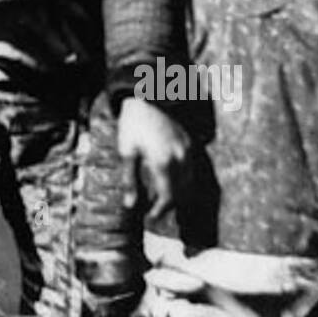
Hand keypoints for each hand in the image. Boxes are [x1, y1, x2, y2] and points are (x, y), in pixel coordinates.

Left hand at [117, 97, 190, 219]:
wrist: (147, 96)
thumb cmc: (133, 124)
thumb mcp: (126, 152)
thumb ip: (130, 180)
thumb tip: (130, 205)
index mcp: (163, 163)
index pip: (167, 198)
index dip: (159, 213)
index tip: (149, 220)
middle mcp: (180, 160)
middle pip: (180, 194)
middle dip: (168, 207)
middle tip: (154, 212)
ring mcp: (188, 151)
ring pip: (189, 183)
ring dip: (177, 195)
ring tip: (161, 199)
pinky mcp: (190, 144)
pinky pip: (191, 170)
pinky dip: (183, 181)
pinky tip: (171, 181)